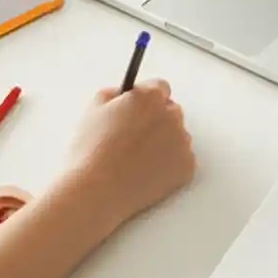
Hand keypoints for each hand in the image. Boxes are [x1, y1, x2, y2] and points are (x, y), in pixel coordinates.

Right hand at [65, 79, 195, 227]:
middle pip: (170, 111)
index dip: (146, 99)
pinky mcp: (187, 168)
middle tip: (133, 137)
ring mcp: (182, 143)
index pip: (160, 87)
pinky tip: (145, 171)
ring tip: (136, 158)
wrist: (97, 190)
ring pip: (176, 136)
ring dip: (163, 141)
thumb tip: (124, 95)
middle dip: (156, 119)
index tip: (138, 109)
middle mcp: (172, 117)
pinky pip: (181, 160)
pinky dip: (168, 164)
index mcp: (150, 98)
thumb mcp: (93, 108)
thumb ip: (114, 93)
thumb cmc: (91, 150)